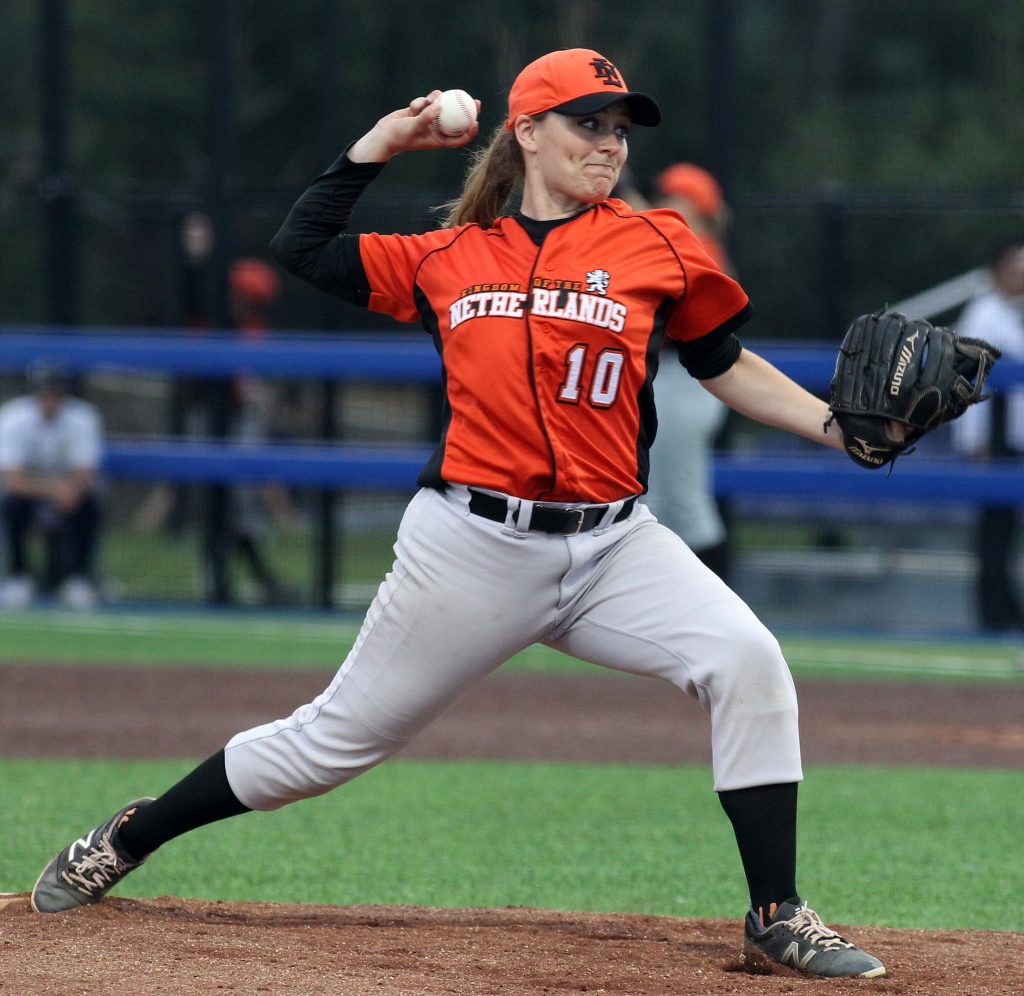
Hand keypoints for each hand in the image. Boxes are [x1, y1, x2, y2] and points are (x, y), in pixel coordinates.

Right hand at [348, 91, 480, 162]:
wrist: (385, 133)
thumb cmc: (399, 136)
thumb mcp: (413, 127)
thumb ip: (426, 117)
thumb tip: (440, 105)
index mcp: (440, 140)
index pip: (460, 138)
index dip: (471, 131)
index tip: (476, 120)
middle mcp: (437, 130)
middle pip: (458, 119)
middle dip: (468, 110)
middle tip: (475, 100)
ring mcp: (430, 119)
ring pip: (441, 105)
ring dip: (435, 100)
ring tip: (427, 102)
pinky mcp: (422, 110)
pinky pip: (427, 101)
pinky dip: (420, 102)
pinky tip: (413, 108)